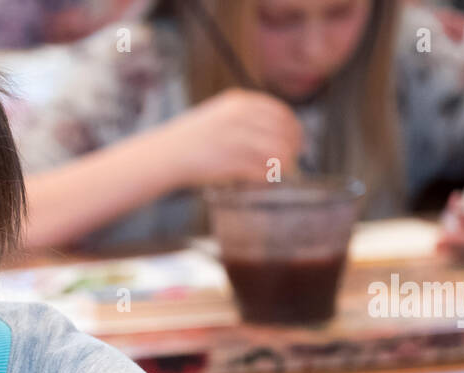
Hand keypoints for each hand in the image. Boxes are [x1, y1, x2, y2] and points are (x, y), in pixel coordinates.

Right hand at [164, 89, 302, 186]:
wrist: (166, 154)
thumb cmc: (192, 138)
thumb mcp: (221, 115)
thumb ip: (248, 118)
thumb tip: (280, 131)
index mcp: (239, 103)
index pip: (280, 112)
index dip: (294, 127)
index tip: (297, 140)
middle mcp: (239, 118)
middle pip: (283, 131)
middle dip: (294, 147)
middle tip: (294, 158)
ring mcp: (235, 140)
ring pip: (276, 151)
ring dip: (284, 163)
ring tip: (282, 171)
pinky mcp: (230, 163)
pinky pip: (261, 170)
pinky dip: (267, 175)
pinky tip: (265, 178)